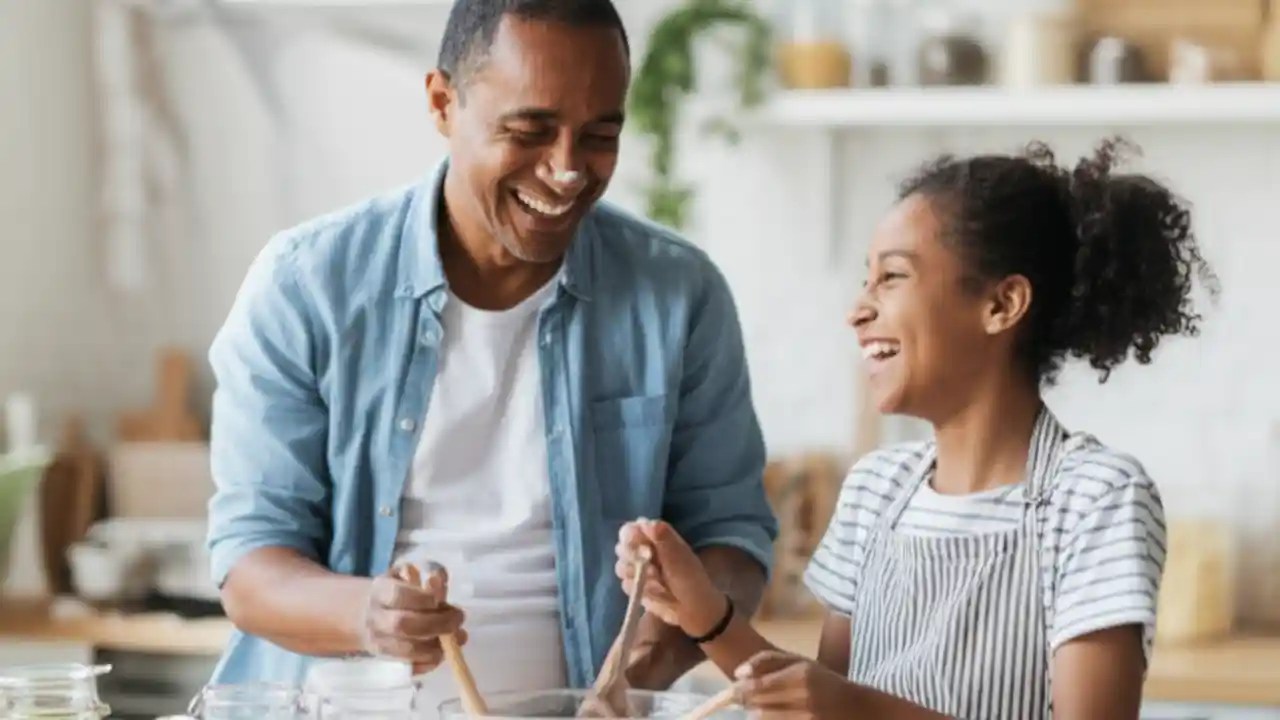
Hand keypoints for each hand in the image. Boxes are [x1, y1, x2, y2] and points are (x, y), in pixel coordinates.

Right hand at [357, 563, 466, 674]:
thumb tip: (440, 580)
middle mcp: (376, 618)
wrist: (364, 614)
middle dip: (437, 623)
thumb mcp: (409, 573)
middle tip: (458, 618)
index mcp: (380, 592)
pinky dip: (431, 662)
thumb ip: (428, 572)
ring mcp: (379, 642)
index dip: (422, 598)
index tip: (440, 598)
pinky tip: (442, 651)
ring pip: (409, 650)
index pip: (398, 595)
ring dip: (439, 645)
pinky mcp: (387, 661)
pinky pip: (411, 668)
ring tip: (457, 636)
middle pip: (403, 625)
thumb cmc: (394, 589)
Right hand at [615, 519, 725, 637]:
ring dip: (636, 575)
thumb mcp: (679, 557)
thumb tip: (645, 522)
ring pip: (621, 567)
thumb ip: (663, 538)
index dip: (629, 537)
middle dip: (632, 559)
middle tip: (652, 569)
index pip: (631, 529)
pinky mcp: (636, 587)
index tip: (638, 547)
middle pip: (621, 547)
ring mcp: (638, 569)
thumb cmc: (691, 579)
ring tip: (657, 582)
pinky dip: (637, 589)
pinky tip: (653, 593)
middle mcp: (643, 551)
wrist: (694, 610)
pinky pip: (625, 585)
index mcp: (656, 537)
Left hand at [733, 651, 852, 719]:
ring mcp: (806, 718)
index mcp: (800, 675)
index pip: (755, 687)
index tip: (729, 695)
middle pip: (756, 706)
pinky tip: (778, 714)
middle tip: (749, 699)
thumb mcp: (799, 661)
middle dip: (748, 703)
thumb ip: (766, 660)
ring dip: (758, 714)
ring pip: (763, 719)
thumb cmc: (822, 681)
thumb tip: (738, 674)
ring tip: (768, 706)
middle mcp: (803, 698)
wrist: (855, 708)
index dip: (738, 693)